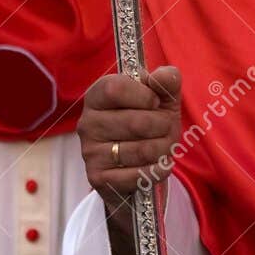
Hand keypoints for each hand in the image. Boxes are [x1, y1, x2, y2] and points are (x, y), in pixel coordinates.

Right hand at [77, 67, 181, 202]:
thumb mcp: (162, 97)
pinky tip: (160, 164)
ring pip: (141, 150)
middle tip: (166, 128)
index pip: (114, 89)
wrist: (139, 163)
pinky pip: (138, 175)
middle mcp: (87, 122)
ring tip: (163, 146)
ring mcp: (90, 152)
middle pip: (136, 122)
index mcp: (97, 95)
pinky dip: (158, 170)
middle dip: (163, 126)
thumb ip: (166, 80)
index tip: (155, 102)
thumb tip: (164, 76)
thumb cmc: (150, 121)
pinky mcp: (98, 178)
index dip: (143, 95)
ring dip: (163, 148)